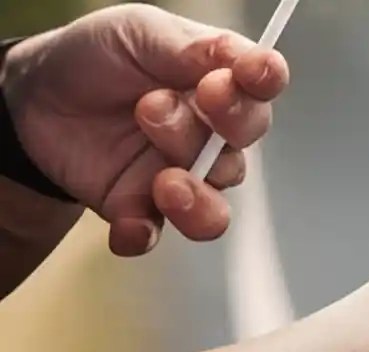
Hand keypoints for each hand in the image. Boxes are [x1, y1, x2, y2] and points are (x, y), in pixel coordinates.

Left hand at [3, 4, 288, 254]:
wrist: (35, 99)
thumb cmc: (97, 57)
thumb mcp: (139, 31)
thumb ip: (191, 47)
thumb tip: (245, 59)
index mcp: (217, 87)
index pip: (260, 89)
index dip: (264, 83)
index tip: (251, 74)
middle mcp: (210, 140)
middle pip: (240, 150)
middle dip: (216, 131)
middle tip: (155, 106)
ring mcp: (180, 178)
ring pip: (214, 209)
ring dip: (197, 200)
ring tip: (163, 182)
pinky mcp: (140, 209)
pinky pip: (153, 233)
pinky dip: (142, 233)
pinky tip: (127, 222)